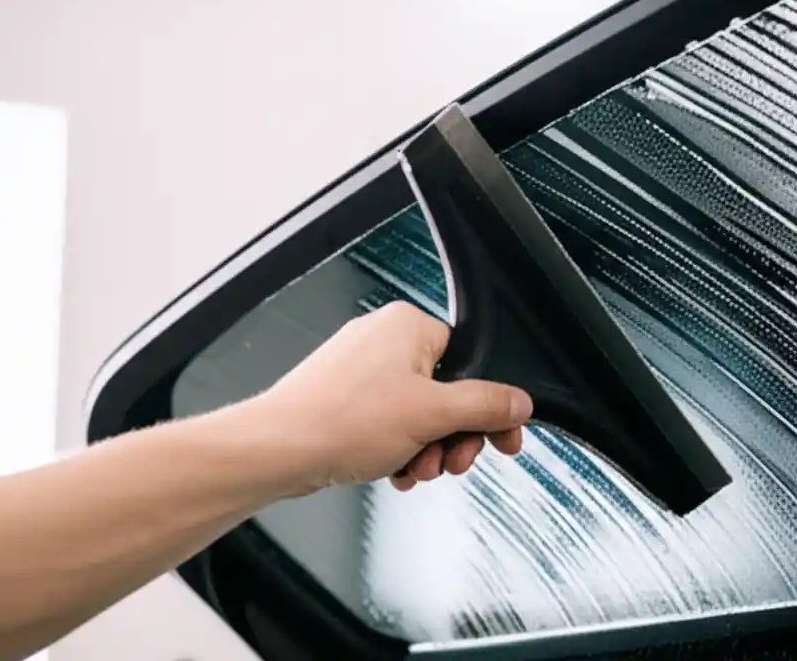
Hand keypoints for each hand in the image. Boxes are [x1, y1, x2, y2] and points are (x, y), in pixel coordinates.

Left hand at [258, 301, 532, 494]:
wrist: (278, 450)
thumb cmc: (340, 421)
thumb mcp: (434, 416)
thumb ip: (485, 407)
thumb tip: (518, 402)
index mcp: (409, 325)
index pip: (472, 362)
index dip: (488, 407)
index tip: (501, 437)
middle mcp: (384, 339)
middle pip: (447, 393)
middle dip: (453, 436)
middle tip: (453, 461)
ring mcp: (361, 369)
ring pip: (419, 414)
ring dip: (426, 448)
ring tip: (415, 468)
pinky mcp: (343, 398)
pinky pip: (389, 423)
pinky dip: (398, 449)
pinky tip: (394, 470)